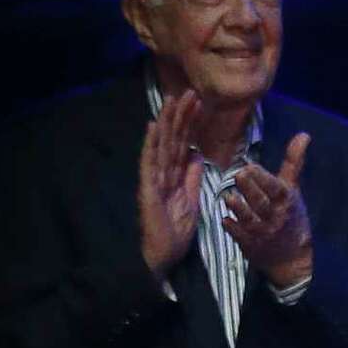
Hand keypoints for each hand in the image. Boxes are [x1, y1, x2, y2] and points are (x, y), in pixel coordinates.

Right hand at [138, 89, 204, 278]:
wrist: (162, 255)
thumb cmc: (174, 229)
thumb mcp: (192, 200)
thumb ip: (193, 177)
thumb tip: (198, 155)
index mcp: (175, 174)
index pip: (184, 143)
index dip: (191, 123)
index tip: (199, 102)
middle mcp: (163, 172)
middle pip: (173, 139)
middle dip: (181, 116)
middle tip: (190, 92)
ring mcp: (154, 179)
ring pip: (161, 145)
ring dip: (167, 123)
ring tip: (172, 101)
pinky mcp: (147, 189)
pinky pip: (149, 164)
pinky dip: (151, 145)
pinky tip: (154, 127)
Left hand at [224, 132, 313, 287]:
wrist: (292, 256)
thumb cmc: (290, 215)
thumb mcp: (293, 189)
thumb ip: (293, 162)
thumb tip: (304, 134)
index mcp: (286, 201)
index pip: (275, 188)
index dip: (263, 178)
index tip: (250, 166)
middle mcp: (276, 217)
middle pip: (262, 202)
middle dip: (251, 189)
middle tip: (238, 175)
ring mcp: (263, 232)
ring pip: (250, 219)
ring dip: (240, 208)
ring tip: (229, 197)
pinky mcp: (251, 246)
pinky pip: (240, 236)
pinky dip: (233, 228)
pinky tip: (225, 219)